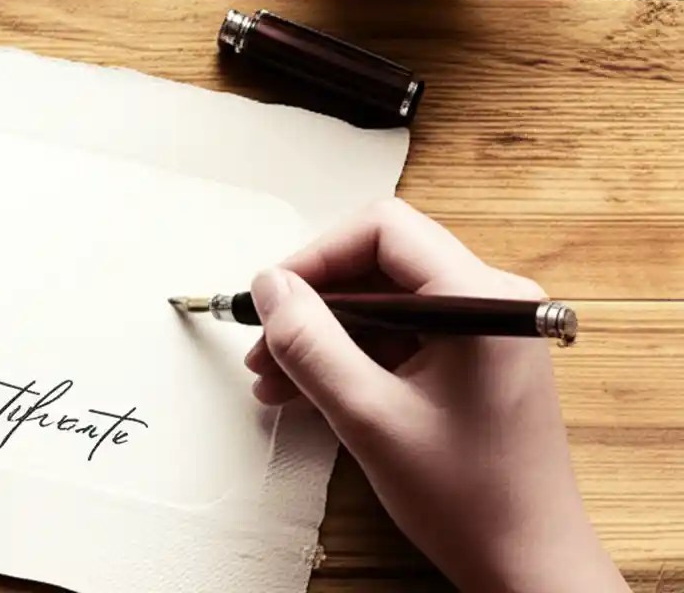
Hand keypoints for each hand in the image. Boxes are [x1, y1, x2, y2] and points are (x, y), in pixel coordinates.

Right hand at [245, 198, 628, 592]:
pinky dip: (350, 357)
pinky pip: (399, 336)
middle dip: (313, 302)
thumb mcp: (369, 416)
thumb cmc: (471, 499)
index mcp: (480, 300)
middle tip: (263, 341)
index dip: (316, 256)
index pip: (384, 231)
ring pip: (383, 303)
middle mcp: (489, 301)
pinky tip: (306, 390)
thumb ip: (311, 344)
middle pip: (380, 264)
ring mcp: (483, 331)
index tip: (272, 296)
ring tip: (273, 376)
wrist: (527, 565)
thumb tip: (271, 286)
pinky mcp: (472, 360)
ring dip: (324, 334)